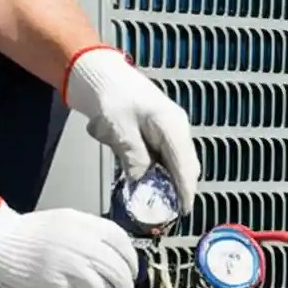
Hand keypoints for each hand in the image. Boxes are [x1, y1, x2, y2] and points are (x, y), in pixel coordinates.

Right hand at [0, 198, 136, 287]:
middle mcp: (83, 246)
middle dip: (125, 286)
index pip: (123, 243)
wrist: (0, 242)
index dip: (132, 261)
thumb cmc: (32, 233)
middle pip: (119, 272)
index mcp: (87, 226)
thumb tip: (117, 255)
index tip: (132, 270)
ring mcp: (72, 269)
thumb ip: (95, 234)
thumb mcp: (69, 220)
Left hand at [63, 47, 199, 213]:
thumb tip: (141, 180)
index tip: (185, 211)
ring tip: (160, 202)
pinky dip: (159, 172)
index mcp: (172, 125)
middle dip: (180, 189)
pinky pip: (165, 158)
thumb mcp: (119, 130)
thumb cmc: (111, 97)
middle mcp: (177, 128)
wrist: (100, 76)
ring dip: (169, 182)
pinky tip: (149, 182)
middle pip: (186, 166)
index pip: (186, 165)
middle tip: (169, 212)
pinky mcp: (159, 133)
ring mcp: (170, 130)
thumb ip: (133, 156)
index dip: (187, 190)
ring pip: (176, 164)